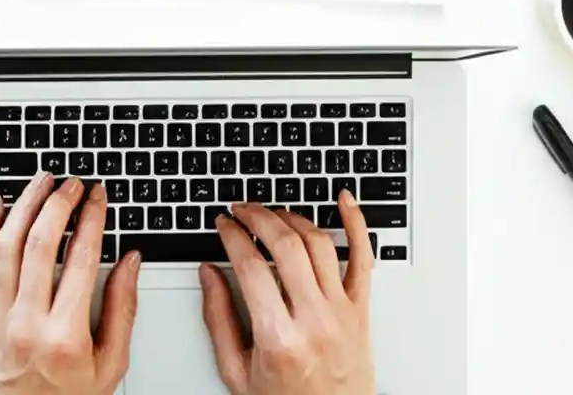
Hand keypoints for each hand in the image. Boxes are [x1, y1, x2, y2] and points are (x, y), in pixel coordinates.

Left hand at [0, 172, 142, 394]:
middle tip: (72, 184)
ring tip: (39, 183)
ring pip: (6, 245)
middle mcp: (27, 322)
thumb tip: (130, 263)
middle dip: (59, 203)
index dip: (93, 219)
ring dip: (23, 206)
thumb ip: (122, 310)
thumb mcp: (110, 366)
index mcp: (65, 335)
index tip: (99, 198)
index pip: (82, 258)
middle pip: (42, 244)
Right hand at [200, 191, 374, 394]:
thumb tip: (209, 273)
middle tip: (242, 209)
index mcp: (278, 338)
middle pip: (286, 246)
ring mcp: (342, 313)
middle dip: (259, 216)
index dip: (232, 236)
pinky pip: (364, 259)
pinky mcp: (361, 311)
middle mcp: (314, 321)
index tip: (223, 224)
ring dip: (294, 218)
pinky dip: (357, 224)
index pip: (251, 266)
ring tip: (274, 213)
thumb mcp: (236, 372)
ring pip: (319, 244)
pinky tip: (345, 201)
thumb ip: (218, 319)